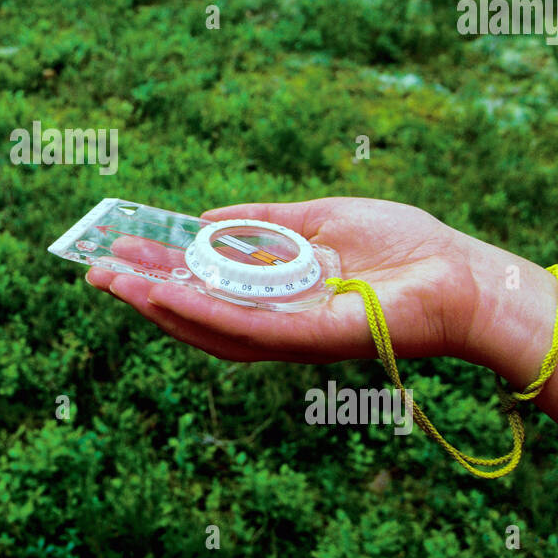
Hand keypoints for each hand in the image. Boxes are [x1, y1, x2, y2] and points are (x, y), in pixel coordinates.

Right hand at [84, 197, 487, 364]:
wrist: (463, 278)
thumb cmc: (402, 247)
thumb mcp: (319, 219)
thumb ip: (263, 221)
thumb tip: (204, 219)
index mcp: (277, 292)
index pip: (206, 283)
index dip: (159, 268)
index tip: (118, 248)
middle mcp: (276, 319)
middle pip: (196, 309)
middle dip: (143, 289)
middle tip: (94, 269)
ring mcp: (290, 333)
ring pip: (209, 325)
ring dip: (157, 303)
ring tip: (112, 281)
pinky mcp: (310, 339)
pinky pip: (245, 327)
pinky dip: (201, 311)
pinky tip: (163, 293)